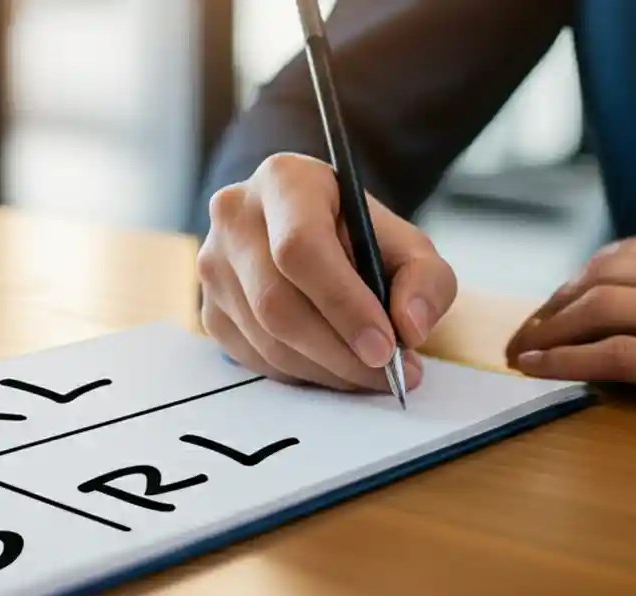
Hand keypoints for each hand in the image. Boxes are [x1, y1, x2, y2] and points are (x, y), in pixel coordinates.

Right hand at [197, 153, 456, 390]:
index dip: (343, 304)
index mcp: (283, 181)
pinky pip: (254, 358)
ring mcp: (213, 266)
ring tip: (369, 374)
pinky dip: (301, 374)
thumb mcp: (406, 242)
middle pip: (276, 302)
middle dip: (338, 351)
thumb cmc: (357, 235)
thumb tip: (410, 328)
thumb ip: (426, 279)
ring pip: (265, 338)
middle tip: (387, 374)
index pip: (300, 247)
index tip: (385, 347)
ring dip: (324, 370)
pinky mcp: (209, 309)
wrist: (307, 230)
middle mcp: (234, 217)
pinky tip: (333, 366)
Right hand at [507, 237, 635, 402]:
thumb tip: (602, 367)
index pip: (617, 356)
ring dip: (568, 291)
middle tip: (521, 342)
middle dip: (552, 326)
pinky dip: (601, 262)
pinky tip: (584, 279)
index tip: (527, 366)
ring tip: (546, 313)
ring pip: (612, 268)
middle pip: (603, 306)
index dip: (563, 361)